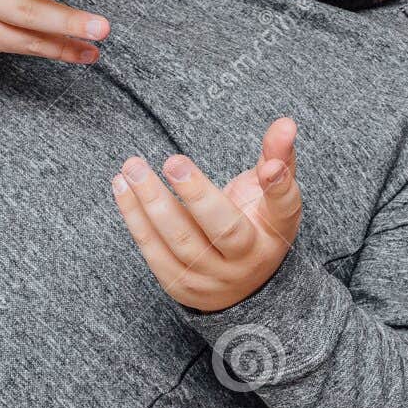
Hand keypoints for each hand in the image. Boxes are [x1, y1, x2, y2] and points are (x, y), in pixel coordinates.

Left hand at [111, 118, 302, 311]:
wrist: (236, 283)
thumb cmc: (255, 224)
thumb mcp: (271, 194)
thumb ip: (277, 157)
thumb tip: (286, 122)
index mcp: (276, 231)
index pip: (283, 207)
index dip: (278, 186)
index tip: (269, 166)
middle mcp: (248, 259)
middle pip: (224, 230)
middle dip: (197, 195)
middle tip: (173, 161)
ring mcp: (213, 277)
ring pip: (181, 240)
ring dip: (152, 201)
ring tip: (133, 167)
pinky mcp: (180, 285)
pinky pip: (153, 251)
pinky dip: (134, 217)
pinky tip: (122, 187)